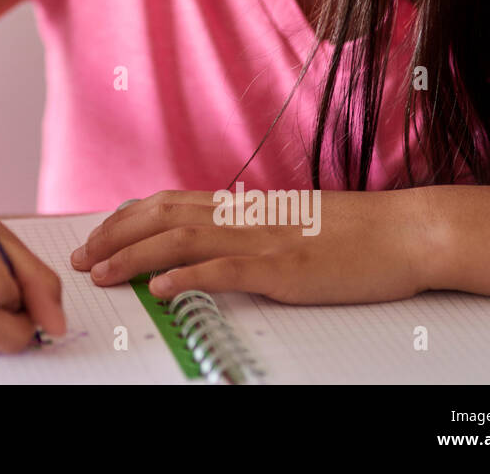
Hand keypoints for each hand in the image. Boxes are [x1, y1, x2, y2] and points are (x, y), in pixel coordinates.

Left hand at [69, 188, 439, 304]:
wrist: (407, 231)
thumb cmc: (354, 232)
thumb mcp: (289, 224)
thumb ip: (248, 227)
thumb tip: (210, 238)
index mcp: (244, 206)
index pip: (168, 202)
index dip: (125, 218)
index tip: (96, 234)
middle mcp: (245, 216)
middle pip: (162, 215)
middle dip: (114, 236)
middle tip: (82, 257)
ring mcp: (263, 240)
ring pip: (182, 239)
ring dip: (135, 256)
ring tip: (103, 273)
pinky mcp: (285, 269)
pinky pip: (227, 270)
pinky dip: (189, 276)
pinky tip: (161, 287)